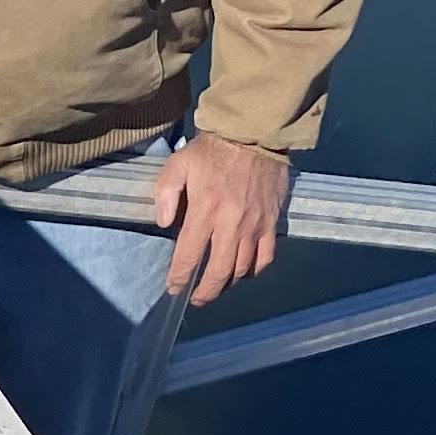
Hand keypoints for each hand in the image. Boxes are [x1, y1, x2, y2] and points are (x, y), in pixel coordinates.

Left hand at [151, 137, 289, 304]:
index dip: (180, 277)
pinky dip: (254, 271)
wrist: (255, 134)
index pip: (190, 254)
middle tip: (196, 299)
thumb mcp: (179, 163)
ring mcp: (255, 225)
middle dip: (206, 291)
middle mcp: (231, 223)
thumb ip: (166, 193)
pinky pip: (266, 257)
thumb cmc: (213, 150)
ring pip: (242, 268)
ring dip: (228, 284)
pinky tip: (244, 272)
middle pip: (219, 271)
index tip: (174, 288)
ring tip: (216, 287)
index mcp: (206, 209)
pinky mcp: (272, 222)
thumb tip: (163, 224)